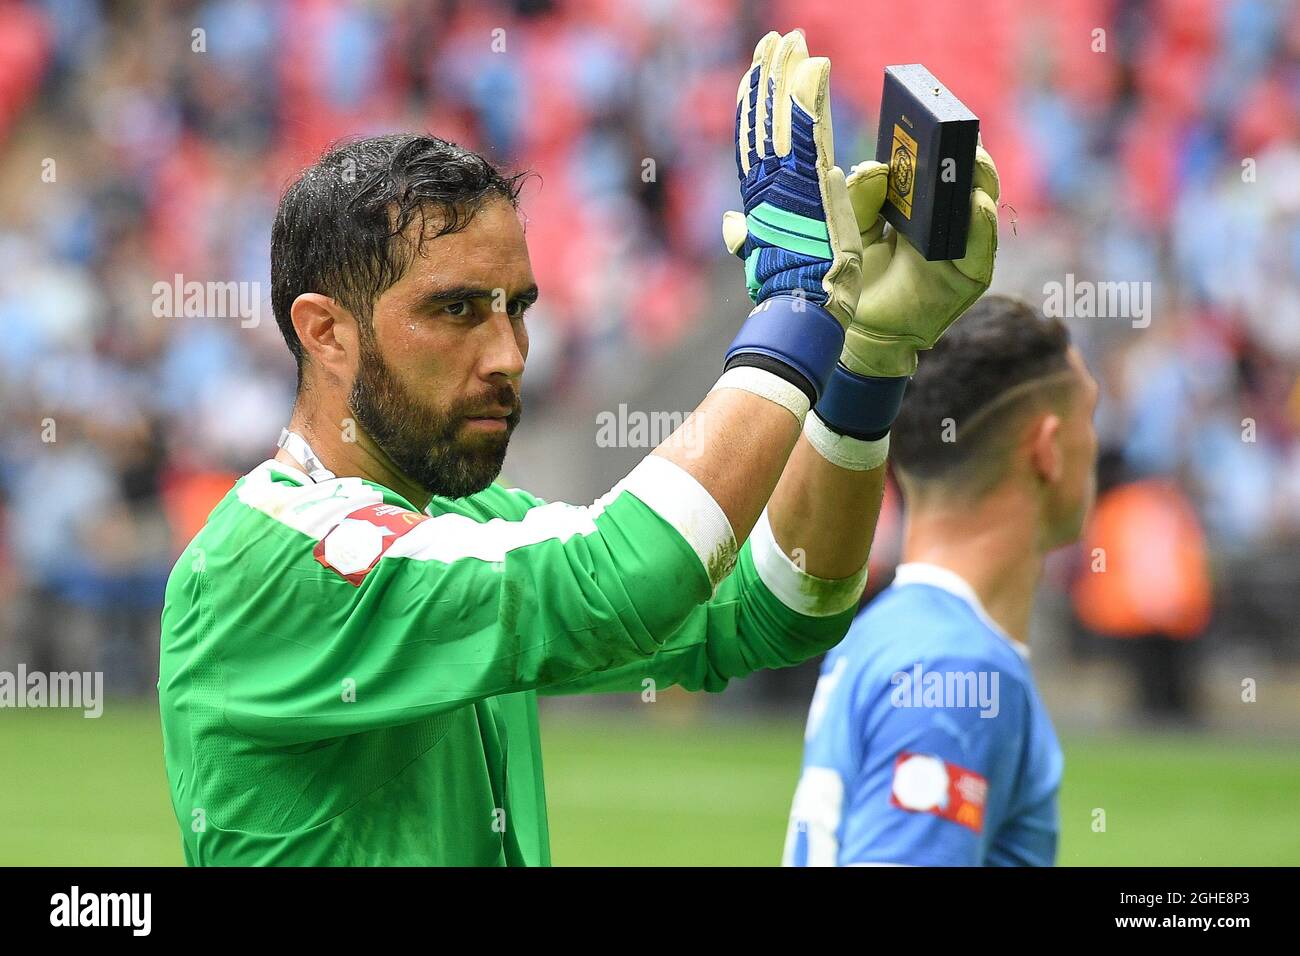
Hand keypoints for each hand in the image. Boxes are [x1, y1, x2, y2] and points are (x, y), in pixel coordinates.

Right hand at [722, 30, 861, 330]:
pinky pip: (811, 132)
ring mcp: (787, 182)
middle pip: (763, 120)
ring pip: (784, 117)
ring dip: (788, 74)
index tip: (753, 74)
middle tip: (774, 41)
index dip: (751, 106)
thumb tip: (729, 224)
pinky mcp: (812, 184)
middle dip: (767, 77)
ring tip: (792, 40)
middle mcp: (767, 185)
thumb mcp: (762, 260)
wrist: (798, 308)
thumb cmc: (787, 292)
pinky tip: (815, 65)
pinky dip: (812, 97)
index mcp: (758, 201)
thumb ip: (746, 237)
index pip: (752, 143)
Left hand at [838, 144, 1000, 378]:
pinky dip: (982, 225)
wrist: (855, 331)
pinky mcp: (969, 278)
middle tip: (952, 127)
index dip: (937, 138)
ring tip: (969, 158)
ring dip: (979, 179)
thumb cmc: (855, 276)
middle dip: (962, 151)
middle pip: (965, 177)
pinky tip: (976, 205)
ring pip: (983, 205)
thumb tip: (880, 168)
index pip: (937, 164)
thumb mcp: (848, 227)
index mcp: (919, 204)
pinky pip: (983, 249)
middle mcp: (946, 221)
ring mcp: (962, 248)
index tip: (930, 111)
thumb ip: (858, 197)